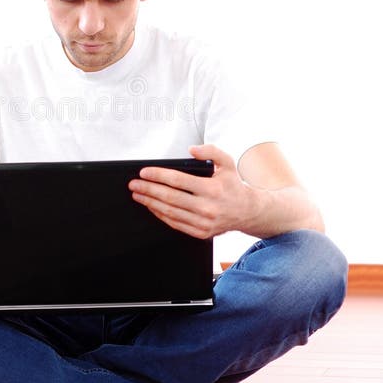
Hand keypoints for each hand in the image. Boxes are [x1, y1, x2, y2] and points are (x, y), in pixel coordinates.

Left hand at [128, 144, 256, 238]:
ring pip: (170, 212)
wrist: (247, 211)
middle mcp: (207, 207)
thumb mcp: (227, 163)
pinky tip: (152, 207)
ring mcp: (203, 222)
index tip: (144, 172)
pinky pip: (175, 223)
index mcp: (212, 189)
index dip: (158, 176)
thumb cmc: (233, 185)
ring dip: (150, 203)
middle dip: (148, 190)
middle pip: (170, 197)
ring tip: (138, 195)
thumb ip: (211, 151)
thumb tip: (192, 149)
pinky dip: (160, 215)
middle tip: (134, 184)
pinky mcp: (200, 232)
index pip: (178, 181)